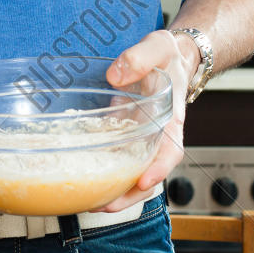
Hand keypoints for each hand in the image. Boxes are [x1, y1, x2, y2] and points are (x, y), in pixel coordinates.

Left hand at [94, 29, 196, 210]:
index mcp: (171, 119)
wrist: (167, 59)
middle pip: (149, 174)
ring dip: (115, 192)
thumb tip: (116, 75)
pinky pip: (115, 159)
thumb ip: (140, 57)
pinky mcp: (124, 136)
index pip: (170, 151)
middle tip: (106, 206)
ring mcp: (140, 139)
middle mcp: (156, 136)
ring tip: (90, 203)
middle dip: (130, 195)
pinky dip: (103, 173)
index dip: (159, 169)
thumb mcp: (159, 46)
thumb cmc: (167, 56)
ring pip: (131, 173)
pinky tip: (82, 181)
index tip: (144, 182)